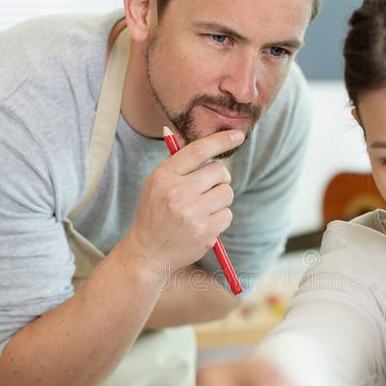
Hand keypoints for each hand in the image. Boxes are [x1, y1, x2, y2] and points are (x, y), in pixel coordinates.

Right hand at [125, 128, 243, 274]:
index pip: (198, 151)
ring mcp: (192, 214)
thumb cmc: (155, 212)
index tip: (237, 135)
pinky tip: (203, 224)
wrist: (148, 252)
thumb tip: (182, 134)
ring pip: (227, 193)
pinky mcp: (205, 232)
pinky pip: (227, 215)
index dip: (220, 140)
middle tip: (210, 187)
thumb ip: (175, 162)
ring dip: (220, 199)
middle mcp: (177, 193)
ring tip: (203, 209)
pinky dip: (220, 218)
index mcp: (164, 176)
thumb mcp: (156, 183)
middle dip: (220, 178)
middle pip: (219, 172)